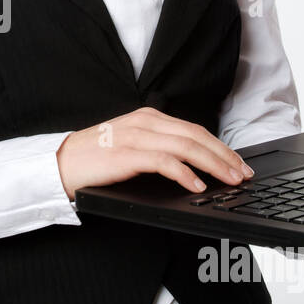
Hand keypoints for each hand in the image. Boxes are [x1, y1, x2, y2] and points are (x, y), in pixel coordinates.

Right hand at [56, 106, 253, 199]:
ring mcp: (136, 136)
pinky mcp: (127, 153)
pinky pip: (164, 162)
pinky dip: (185, 173)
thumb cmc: (95, 159)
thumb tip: (191, 166)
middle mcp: (146, 122)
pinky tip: (197, 185)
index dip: (221, 147)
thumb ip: (157, 148)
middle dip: (225, 156)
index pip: (194, 130)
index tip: (238, 163)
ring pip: (186, 146)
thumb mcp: (130, 145)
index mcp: (149, 118)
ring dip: (213, 164)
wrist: (60, 163)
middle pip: (196, 136)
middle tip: (243, 173)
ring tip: (230, 180)